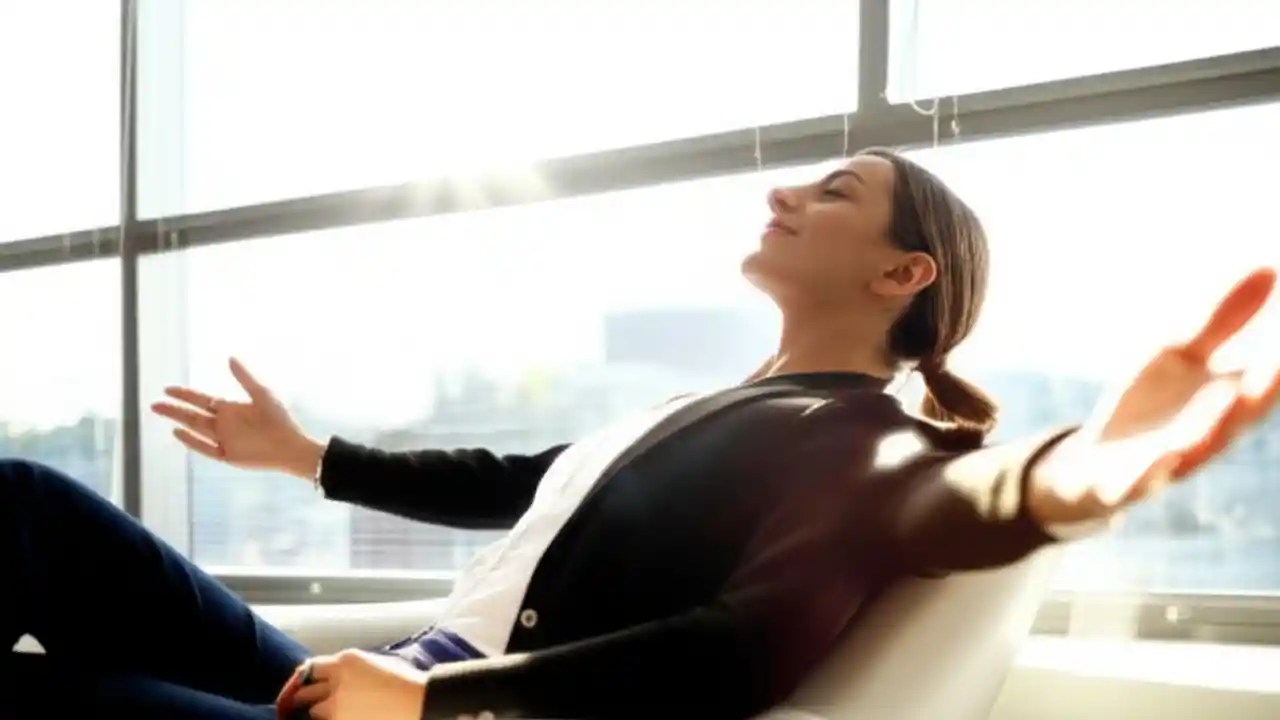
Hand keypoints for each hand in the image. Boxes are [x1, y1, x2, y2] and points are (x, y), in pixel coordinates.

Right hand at [151, 357, 324, 477]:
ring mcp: (224, 440)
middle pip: (194, 415)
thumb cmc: (280, 419)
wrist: (291, 446)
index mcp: (232, 409)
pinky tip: (178, 431)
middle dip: (174, 409)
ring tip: (160, 411)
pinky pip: (205, 448)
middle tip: (155, 403)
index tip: (168, 389)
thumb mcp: (262, 393)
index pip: (202, 400)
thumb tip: (230, 357)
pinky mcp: (227, 456)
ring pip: (195, 429)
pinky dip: (191, 441)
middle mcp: (225, 424)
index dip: (185, 395)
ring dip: (178, 420)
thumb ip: (244, 377)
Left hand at [275, 649, 427, 719]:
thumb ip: (352, 669)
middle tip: (307, 703)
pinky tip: (345, 716)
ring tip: (335, 712)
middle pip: (306, 691)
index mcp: (346, 661)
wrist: (420, 701)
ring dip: (321, 713)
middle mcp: (336, 681)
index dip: (308, 677)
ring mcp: (337, 706)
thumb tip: (336, 677)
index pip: (312, 667)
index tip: (306, 683)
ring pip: (315, 712)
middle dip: (306, 697)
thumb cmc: (406, 682)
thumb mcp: (376, 664)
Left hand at [1029, 267, 1279, 526]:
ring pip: (1196, 450)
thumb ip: (1222, 320)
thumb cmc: (1150, 403)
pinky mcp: (1124, 484)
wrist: (1095, 463)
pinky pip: (1139, 484)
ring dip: (1215, 427)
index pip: (1264, 379)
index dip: (1278, 362)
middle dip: (1262, 390)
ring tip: (1231, 398)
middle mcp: (1206, 435)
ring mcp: (1166, 463)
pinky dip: (1151, 474)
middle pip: (1239, 416)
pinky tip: (1163, 459)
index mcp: (1226, 401)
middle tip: (1277, 363)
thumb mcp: (1178, 353)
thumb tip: (1269, 267)